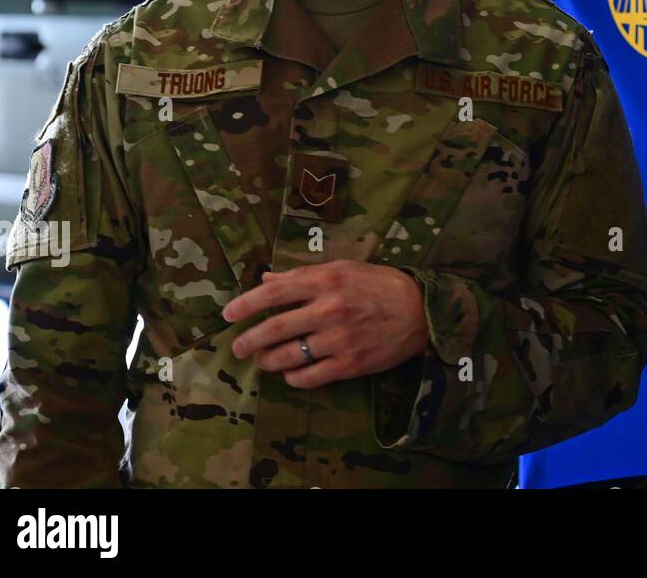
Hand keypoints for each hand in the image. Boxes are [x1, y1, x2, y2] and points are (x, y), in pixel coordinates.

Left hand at [224, 261, 428, 388]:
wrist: (419, 311)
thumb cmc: (379, 285)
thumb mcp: (343, 269)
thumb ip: (303, 275)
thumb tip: (266, 280)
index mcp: (326, 281)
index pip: (274, 293)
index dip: (245, 305)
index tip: (228, 315)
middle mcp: (329, 310)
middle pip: (274, 329)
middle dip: (249, 340)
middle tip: (238, 348)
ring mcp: (338, 339)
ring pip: (287, 356)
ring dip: (268, 360)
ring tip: (263, 360)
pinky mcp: (348, 364)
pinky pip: (308, 377)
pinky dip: (292, 377)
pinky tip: (290, 373)